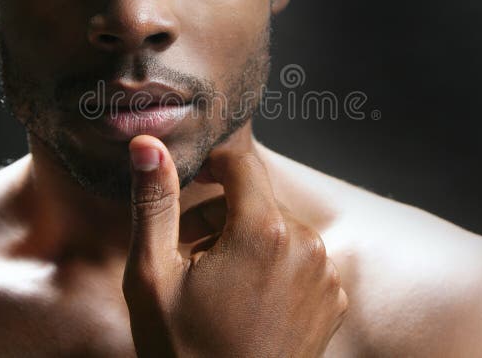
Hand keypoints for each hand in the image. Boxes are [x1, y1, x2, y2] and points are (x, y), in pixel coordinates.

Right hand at [122, 135, 348, 357]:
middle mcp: (308, 246)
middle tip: (185, 250)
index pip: (242, 164)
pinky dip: (270, 266)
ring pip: (278, 228)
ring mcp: (326, 275)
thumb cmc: (183, 350)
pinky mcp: (333, 300)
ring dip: (243, 240)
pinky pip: (299, 259)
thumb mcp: (153, 276)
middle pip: (258, 199)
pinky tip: (244, 300)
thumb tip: (147, 145)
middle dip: (219, 213)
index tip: (188, 183)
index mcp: (265, 231)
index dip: (211, 165)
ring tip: (212, 280)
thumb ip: (154, 203)